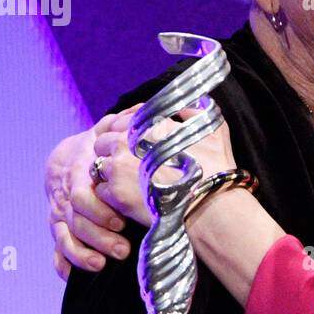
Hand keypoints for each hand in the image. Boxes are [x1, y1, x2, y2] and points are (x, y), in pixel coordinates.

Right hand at [45, 107, 139, 278]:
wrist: (69, 157)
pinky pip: (57, 251)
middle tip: (123, 250)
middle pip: (77, 222)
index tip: (122, 220)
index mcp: (79, 174)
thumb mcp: (110, 131)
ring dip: (84, 254)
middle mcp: (67, 197)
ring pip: (66, 238)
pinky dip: (64, 265)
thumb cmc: (100, 146)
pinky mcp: (61, 229)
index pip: (82, 196)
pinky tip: (77, 277)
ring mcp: (61, 215)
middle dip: (99, 237)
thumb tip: (144, 112)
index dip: (99, 209)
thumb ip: (125, 124)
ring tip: (104, 265)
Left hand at [93, 108, 238, 228]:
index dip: (125, 134)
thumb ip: (194, 113)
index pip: (120, 122)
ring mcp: (118, 167)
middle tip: (127, 167)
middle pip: (103, 142)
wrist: (210, 207)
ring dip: (110, 174)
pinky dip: (112, 196)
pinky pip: (101, 190)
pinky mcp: (115, 193)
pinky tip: (129, 200)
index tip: (133, 148)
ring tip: (128, 185)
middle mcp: (129, 141)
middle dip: (112, 152)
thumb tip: (184, 107)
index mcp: (148, 125)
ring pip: (99, 166)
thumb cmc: (215, 170)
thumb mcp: (214, 131)